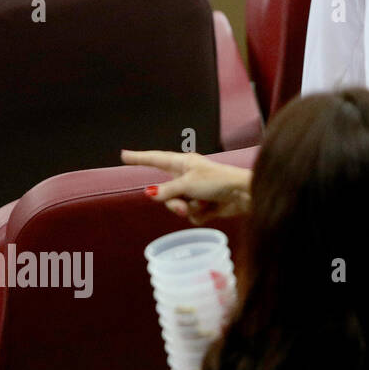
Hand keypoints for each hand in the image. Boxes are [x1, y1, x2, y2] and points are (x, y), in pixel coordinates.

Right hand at [121, 149, 252, 222]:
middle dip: (174, 204)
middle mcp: (188, 176)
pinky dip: (202, 214)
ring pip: (179, 206)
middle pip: (166, 194)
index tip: (123, 155)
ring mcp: (197, 191)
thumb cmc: (218, 181)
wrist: (244, 195)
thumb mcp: (187, 184)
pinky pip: (193, 215)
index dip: (139, 158)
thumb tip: (150, 194)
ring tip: (205, 203)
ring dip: (190, 209)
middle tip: (184, 207)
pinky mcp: (206, 205)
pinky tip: (214, 208)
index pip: (155, 159)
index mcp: (183, 163)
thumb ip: (167, 191)